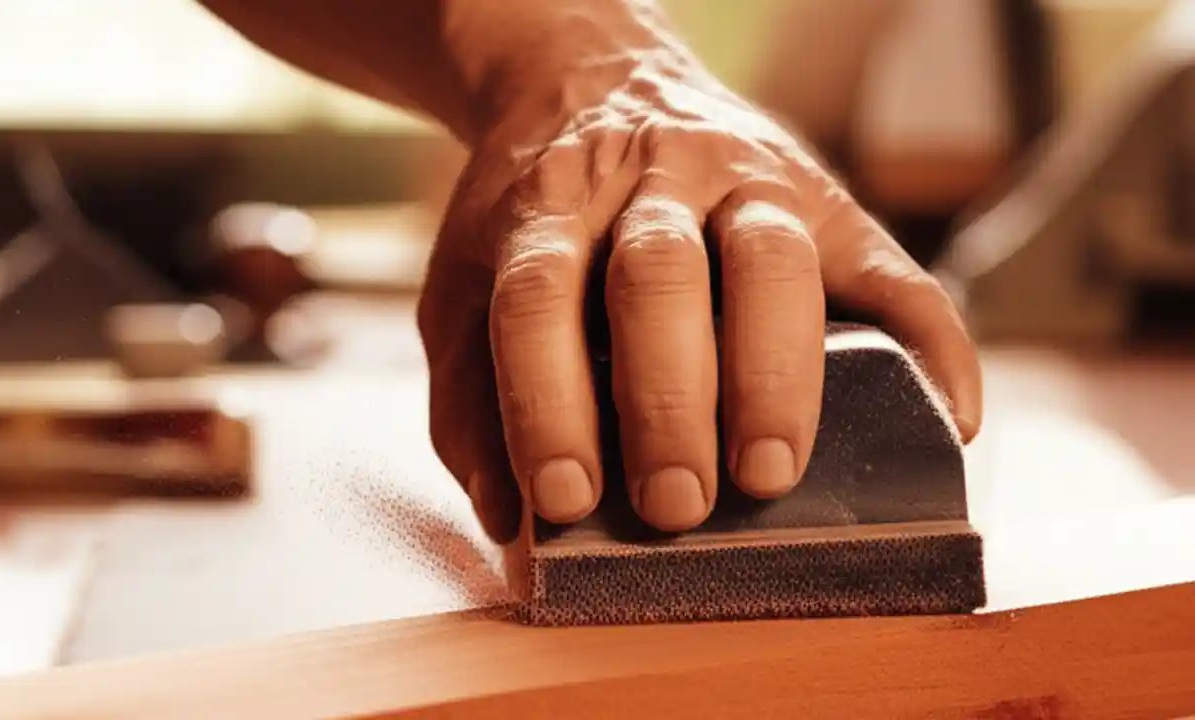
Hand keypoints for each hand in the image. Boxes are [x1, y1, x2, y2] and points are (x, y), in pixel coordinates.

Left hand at [418, 49, 981, 540]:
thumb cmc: (532, 210)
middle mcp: (650, 183)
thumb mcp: (465, 284)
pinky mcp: (829, 201)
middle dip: (668, 400)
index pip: (540, 299)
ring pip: (772, 262)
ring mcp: (747, 183)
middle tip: (674, 505)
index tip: (564, 500)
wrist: (593, 79)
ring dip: (775, 375)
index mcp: (549, 205)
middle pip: (660, 277)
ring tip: (769, 473)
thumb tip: (508, 514)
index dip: (547, 403)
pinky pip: (894, 270)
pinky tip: (944, 419)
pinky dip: (932, 345)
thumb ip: (470, 396)